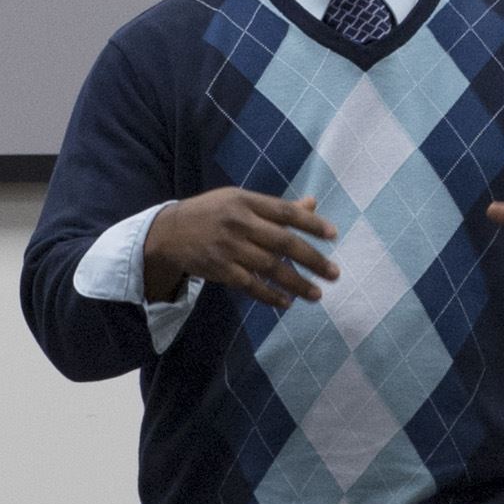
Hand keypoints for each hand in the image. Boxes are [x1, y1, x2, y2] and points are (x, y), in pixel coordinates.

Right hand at [146, 187, 336, 306]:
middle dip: (312, 259)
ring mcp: (228, 247)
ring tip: (317, 294)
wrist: (168, 233)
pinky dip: (270, 295)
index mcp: (245, 201)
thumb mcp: (240, 201)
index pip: (285, 212)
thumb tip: (313, 203)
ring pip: (270, 267)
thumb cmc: (212, 213)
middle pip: (283, 242)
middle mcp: (238, 222)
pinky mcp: (220, 269)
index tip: (333, 235)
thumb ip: (276, 207)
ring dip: (296, 283)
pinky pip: (251, 285)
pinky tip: (287, 302)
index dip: (311, 223)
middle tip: (334, 273)